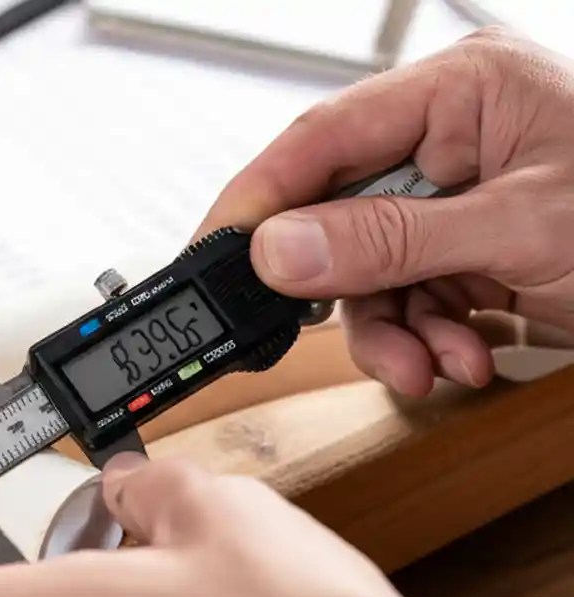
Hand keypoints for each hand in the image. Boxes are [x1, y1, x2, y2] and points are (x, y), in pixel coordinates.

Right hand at [196, 27, 573, 397]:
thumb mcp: (521, 230)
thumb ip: (390, 239)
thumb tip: (279, 250)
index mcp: (461, 93)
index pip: (322, 137)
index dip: (260, 197)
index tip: (215, 252)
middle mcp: (451, 139)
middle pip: (338, 213)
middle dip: (346, 290)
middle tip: (334, 333)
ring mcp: (460, 197)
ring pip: (369, 270)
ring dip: (392, 330)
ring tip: (431, 363)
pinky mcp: (472, 248)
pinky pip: (409, 296)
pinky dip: (424, 338)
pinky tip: (460, 357)